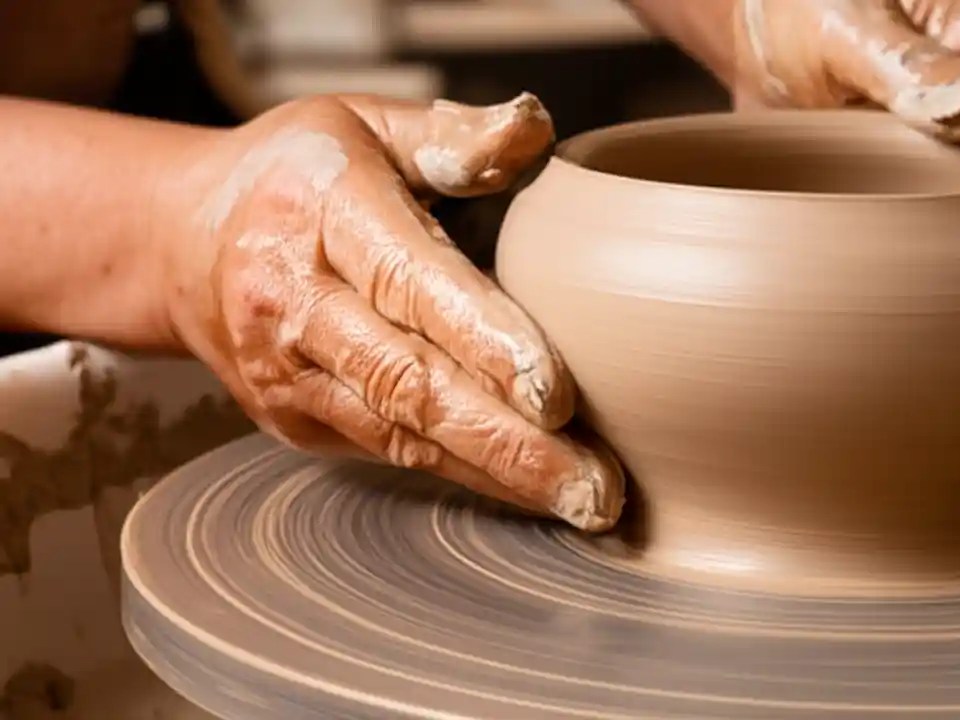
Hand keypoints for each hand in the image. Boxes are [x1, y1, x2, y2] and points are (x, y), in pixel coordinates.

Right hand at [158, 93, 623, 529]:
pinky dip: (461, 474)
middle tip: (594, 489)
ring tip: (581, 504)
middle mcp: (293, 302)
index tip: (558, 395)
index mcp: (320, 213)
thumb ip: (451, 134)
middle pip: (407, 382)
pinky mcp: (293, 419)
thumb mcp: (365, 124)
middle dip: (508, 442)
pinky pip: (386, 452)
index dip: (484, 340)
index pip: (408, 283)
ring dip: (495, 474)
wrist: (180, 241)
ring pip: (400, 434)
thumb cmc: (296, 176)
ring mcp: (286, 373)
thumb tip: (535, 127)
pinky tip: (527, 490)